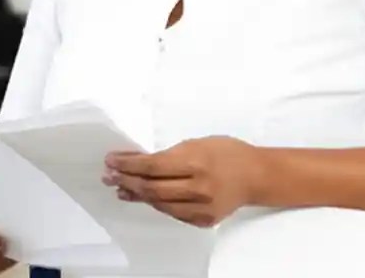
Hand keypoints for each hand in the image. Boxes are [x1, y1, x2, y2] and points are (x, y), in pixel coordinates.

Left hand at [102, 136, 259, 227]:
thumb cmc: (226, 152)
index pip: (152, 166)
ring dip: (136, 195)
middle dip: (126, 181)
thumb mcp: (196, 143)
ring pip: (159, 203)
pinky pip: (172, 212)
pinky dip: (155, 204)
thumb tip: (137, 161)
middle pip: (152, 188)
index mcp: (196, 162)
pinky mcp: (203, 220)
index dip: (128, 164)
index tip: (111, 160)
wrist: (256, 175)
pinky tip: (142, 197)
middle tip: (108, 175)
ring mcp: (201, 207)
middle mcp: (198, 187)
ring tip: (120, 187)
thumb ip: (168, 155)